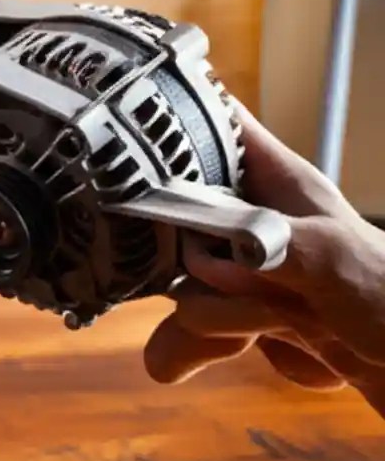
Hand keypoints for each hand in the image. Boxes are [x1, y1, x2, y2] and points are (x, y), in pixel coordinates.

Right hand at [144, 102, 384, 414]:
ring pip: (174, 280)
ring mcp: (231, 266)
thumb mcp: (332, 257)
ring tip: (275, 318)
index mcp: (275, 179)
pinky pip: (183, 327)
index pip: (215, 122)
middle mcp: (243, 217)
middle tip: (232, 275)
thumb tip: (206, 258)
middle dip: (188, 255)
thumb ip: (267, 246)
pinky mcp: (224, 312)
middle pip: (168, 212)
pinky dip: (199, 346)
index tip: (128, 121)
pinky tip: (240, 348)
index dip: (172, 113)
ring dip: (218, 314)